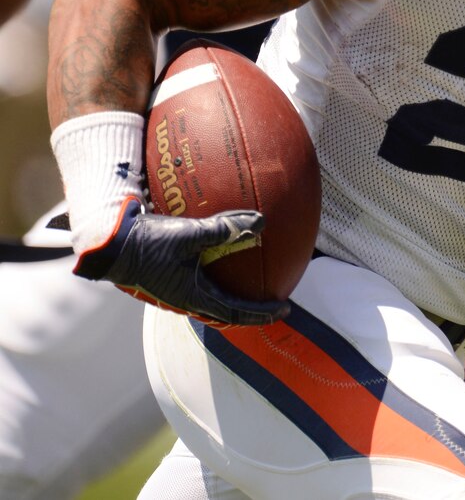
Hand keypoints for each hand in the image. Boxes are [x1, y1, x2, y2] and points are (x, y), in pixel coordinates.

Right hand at [73, 198, 288, 325]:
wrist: (109, 244)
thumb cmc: (148, 242)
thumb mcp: (190, 234)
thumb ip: (225, 229)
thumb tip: (261, 222)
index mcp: (193, 297)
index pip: (236, 313)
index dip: (261, 314)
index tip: (284, 310)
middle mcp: (185, 299)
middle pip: (225, 312)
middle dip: (250, 311)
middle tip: (273, 304)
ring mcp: (175, 291)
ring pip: (211, 301)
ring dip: (233, 298)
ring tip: (250, 287)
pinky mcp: (167, 278)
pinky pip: (198, 284)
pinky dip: (216, 280)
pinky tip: (220, 261)